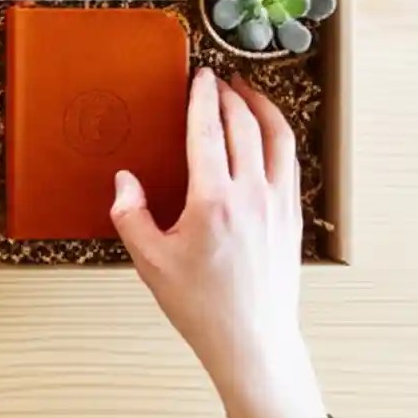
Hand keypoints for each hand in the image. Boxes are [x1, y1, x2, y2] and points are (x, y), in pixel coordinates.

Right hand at [111, 68, 325, 417]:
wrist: (251, 340)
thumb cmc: (203, 307)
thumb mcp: (150, 262)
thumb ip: (131, 216)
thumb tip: (125, 182)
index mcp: (214, 201)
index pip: (209, 130)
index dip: (203, 97)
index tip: (200, 78)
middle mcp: (252, 195)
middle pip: (245, 124)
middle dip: (231, 94)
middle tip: (218, 79)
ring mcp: (278, 204)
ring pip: (277, 137)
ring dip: (262, 107)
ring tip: (248, 92)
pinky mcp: (292, 216)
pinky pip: (289, 161)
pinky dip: (278, 136)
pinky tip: (268, 135)